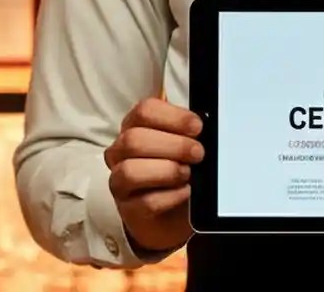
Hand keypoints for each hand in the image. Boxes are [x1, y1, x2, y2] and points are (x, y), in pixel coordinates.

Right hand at [104, 98, 204, 252]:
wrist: (173, 211)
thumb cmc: (178, 168)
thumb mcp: (183, 144)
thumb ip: (188, 133)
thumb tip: (203, 130)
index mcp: (135, 126)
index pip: (144, 111)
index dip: (173, 117)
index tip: (198, 127)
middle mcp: (121, 151)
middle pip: (134, 139)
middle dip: (173, 146)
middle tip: (198, 153)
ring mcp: (120, 181)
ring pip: (130, 171)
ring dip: (167, 170)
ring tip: (188, 173)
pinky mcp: (129, 209)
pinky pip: (145, 202)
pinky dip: (171, 196)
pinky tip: (186, 191)